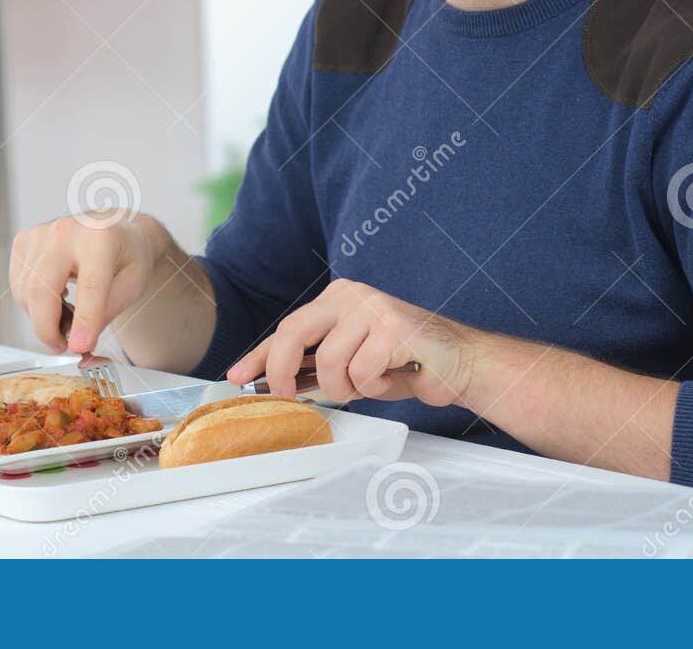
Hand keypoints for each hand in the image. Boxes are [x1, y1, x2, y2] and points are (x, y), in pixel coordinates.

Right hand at [9, 213, 163, 353]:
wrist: (114, 228)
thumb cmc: (126, 254)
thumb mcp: (132, 285)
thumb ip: (106, 313)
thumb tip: (80, 343)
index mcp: (101, 238)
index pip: (90, 285)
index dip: (84, 320)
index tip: (80, 347)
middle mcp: (66, 230)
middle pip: (42, 289)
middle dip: (47, 329)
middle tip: (62, 346)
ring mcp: (40, 233)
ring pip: (25, 292)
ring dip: (42, 317)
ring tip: (67, 319)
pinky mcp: (24, 241)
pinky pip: (18, 285)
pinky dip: (33, 302)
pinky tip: (55, 298)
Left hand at [225, 279, 479, 406]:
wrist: (456, 364)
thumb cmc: (401, 364)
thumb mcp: (350, 362)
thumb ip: (315, 364)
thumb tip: (272, 381)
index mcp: (336, 299)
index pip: (286, 328)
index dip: (257, 355)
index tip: (235, 377)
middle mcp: (350, 295)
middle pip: (294, 334)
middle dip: (284, 374)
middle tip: (291, 397)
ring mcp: (372, 306)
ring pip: (331, 363)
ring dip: (348, 388)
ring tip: (371, 383)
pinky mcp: (393, 326)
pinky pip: (363, 371)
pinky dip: (375, 386)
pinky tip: (394, 376)